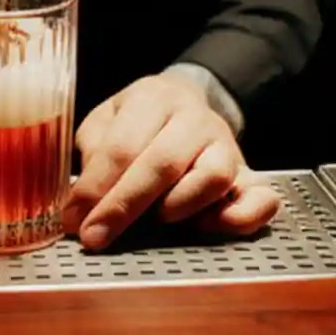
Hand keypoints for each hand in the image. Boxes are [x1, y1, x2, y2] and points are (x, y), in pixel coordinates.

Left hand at [64, 73, 280, 250]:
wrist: (186, 103)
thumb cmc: (136, 122)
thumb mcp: (105, 121)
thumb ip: (93, 153)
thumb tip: (82, 201)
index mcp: (153, 98)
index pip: (123, 146)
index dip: (95, 187)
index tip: (74, 219)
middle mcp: (194, 119)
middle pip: (163, 163)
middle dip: (124, 206)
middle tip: (96, 235)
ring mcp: (225, 146)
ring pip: (213, 177)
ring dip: (179, 206)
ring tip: (157, 218)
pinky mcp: (248, 173)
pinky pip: (261, 198)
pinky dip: (241, 218)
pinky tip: (211, 226)